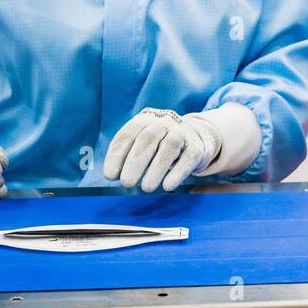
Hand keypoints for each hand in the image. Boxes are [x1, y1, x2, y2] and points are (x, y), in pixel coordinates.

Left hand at [103, 109, 222, 192]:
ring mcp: (182, 132)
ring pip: (169, 147)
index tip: (110, 175)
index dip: (117, 155)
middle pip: (147, 138)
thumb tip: (111, 174)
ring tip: (146, 188)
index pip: (128, 134)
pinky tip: (168, 186)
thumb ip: (126, 156)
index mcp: (145, 119)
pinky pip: (188, 158)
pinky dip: (177, 173)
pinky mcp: (197, 146)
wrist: (196, 137)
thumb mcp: (143, 144)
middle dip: (135, 162)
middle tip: (127, 183)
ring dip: (156, 169)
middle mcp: (164, 121)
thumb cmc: (160, 145)